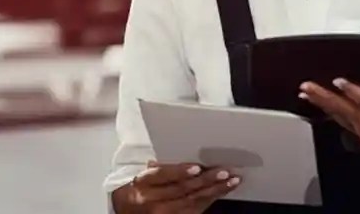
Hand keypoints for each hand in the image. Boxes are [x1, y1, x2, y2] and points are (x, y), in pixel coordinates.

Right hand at [115, 160, 240, 213]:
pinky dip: (210, 199)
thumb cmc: (141, 187)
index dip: (180, 171)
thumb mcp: (145, 174)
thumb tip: (186, 152)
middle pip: (182, 190)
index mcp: (142, 183)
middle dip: (206, 180)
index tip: (197, 167)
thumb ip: (162, 166)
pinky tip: (222, 191)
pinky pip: (195, 211)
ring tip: (232, 181)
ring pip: (192, 202)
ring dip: (215, 191)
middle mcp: (151, 200)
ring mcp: (163, 213)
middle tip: (224, 172)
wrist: (128, 210)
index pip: (161, 175)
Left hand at [300, 73, 359, 174]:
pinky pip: (339, 120)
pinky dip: (327, 112)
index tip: (338, 81)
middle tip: (306, 87)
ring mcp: (359, 128)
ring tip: (305, 93)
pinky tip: (320, 106)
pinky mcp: (357, 133)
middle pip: (340, 106)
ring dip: (320, 102)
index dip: (351, 90)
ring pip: (336, 113)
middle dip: (322, 96)